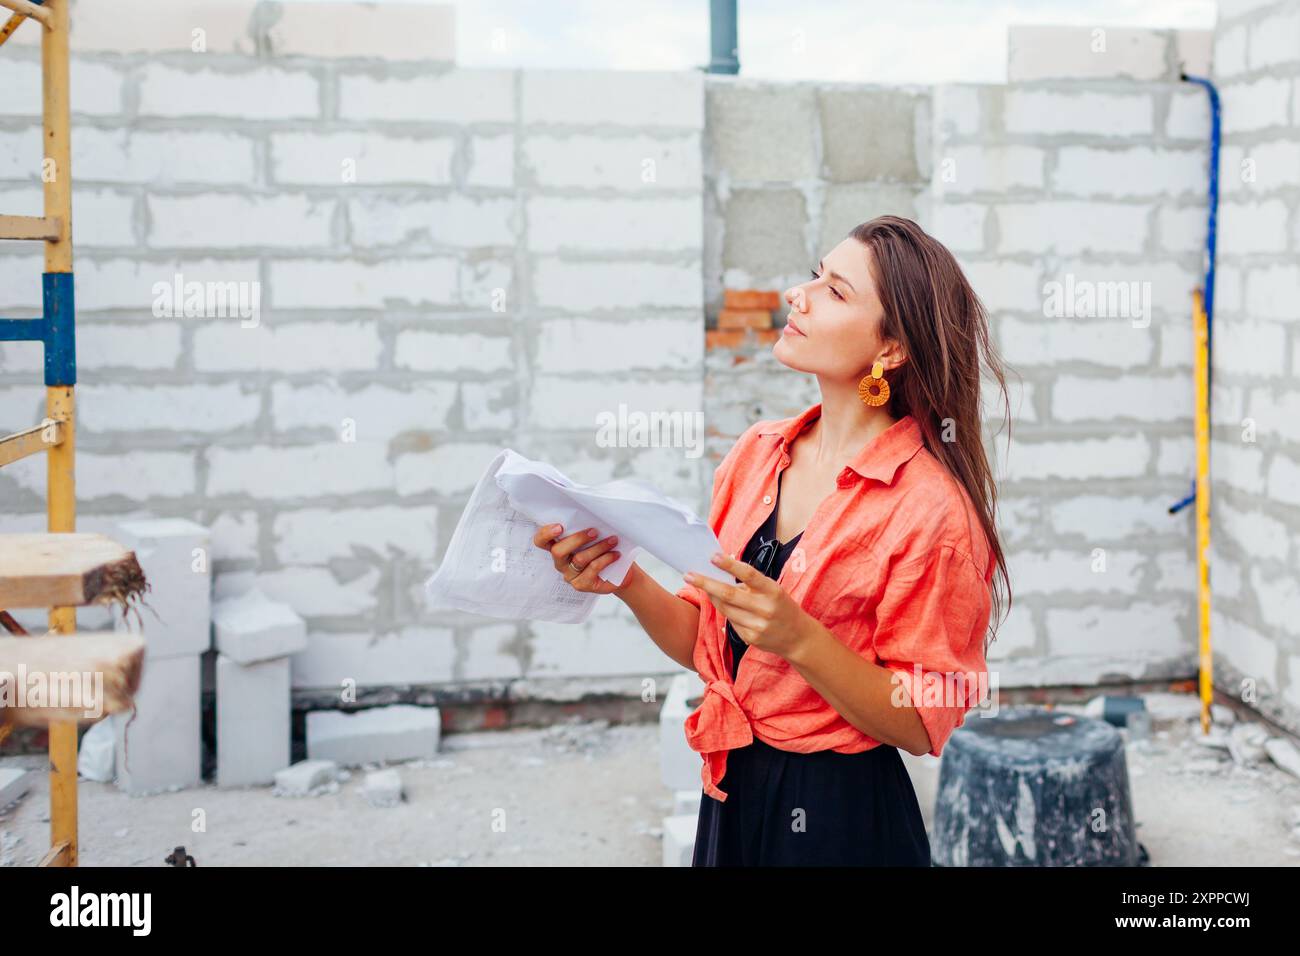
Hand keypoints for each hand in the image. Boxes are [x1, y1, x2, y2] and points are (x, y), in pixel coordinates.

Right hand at [532, 523, 627, 594]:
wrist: (622, 574)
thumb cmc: (606, 551)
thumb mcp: (594, 538)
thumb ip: (586, 529)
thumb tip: (592, 517)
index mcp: (559, 547)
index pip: (541, 541)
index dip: (545, 534)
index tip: (559, 526)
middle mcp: (561, 562)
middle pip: (558, 551)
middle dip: (577, 539)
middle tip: (594, 531)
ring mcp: (570, 575)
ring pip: (579, 559)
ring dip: (598, 547)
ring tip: (613, 540)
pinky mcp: (582, 584)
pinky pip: (592, 568)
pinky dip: (606, 559)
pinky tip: (616, 554)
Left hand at [684, 552, 814, 659]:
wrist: (798, 638)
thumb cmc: (782, 607)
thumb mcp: (772, 590)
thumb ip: (750, 583)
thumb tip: (721, 570)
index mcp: (773, 591)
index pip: (748, 574)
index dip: (729, 565)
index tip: (712, 557)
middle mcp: (765, 608)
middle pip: (729, 594)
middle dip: (706, 583)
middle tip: (688, 574)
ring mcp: (757, 625)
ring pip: (725, 608)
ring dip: (712, 597)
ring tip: (704, 587)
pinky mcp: (751, 638)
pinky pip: (730, 622)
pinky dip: (725, 612)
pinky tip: (727, 607)